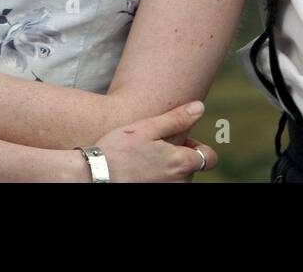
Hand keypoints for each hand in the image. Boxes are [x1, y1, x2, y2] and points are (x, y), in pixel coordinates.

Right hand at [87, 101, 216, 181]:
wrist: (93, 177)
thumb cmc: (117, 150)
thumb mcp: (146, 128)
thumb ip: (176, 118)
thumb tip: (200, 107)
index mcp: (180, 164)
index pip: (209, 158)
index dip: (199, 148)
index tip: (183, 143)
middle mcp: (177, 184)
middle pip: (191, 169)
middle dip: (179, 158)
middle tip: (154, 148)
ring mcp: (165, 193)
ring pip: (177, 180)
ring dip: (167, 170)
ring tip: (143, 161)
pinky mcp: (153, 196)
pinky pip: (163, 186)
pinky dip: (156, 180)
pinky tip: (138, 173)